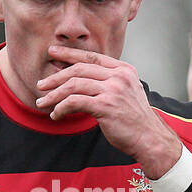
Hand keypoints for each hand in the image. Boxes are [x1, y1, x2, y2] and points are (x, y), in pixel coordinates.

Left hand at [35, 45, 181, 176]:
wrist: (150, 139)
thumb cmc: (135, 120)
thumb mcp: (126, 93)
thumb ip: (109, 83)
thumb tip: (80, 81)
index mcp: (124, 70)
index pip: (91, 57)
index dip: (69, 54)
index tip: (53, 52)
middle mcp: (119, 77)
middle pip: (79, 69)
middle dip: (56, 76)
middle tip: (41, 84)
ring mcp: (113, 90)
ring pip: (74, 85)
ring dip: (54, 94)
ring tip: (43, 102)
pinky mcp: (106, 106)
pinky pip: (74, 102)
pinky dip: (61, 108)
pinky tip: (56, 114)